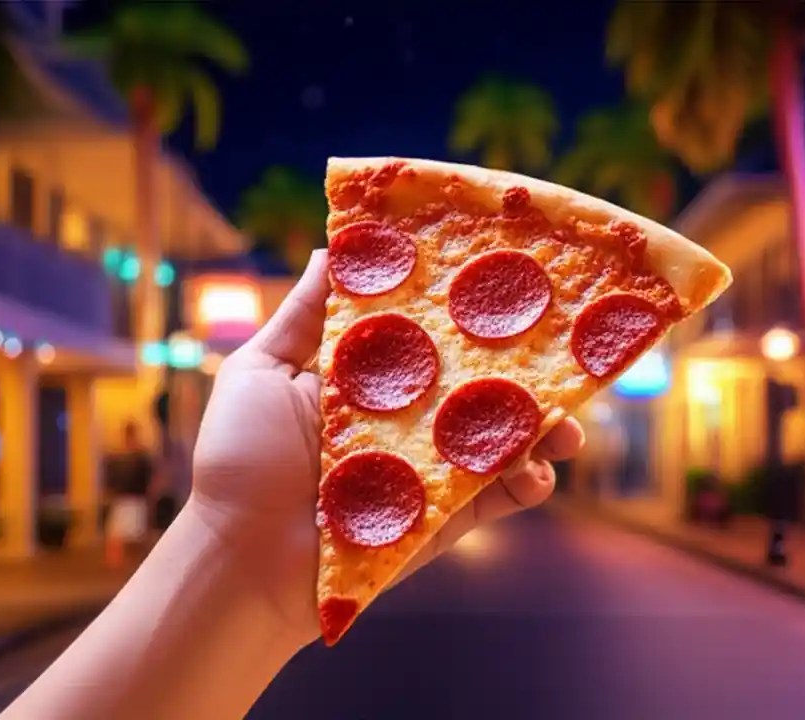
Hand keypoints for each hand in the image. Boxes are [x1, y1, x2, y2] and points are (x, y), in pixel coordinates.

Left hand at [190, 250, 583, 642]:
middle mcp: (409, 419)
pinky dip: (526, 484)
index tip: (507, 280)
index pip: (431, 335)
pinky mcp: (442, 519)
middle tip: (566, 348)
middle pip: (481, 385)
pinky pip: (496, 498)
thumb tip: (333, 248)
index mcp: (371, 380)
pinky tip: (537, 471)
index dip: (468, 311)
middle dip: (527, 368)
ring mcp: (430, 469)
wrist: (238, 556)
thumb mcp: (261, 370)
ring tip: (566, 425)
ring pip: (502, 441)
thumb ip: (303, 315)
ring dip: (544, 430)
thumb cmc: (239, 460)